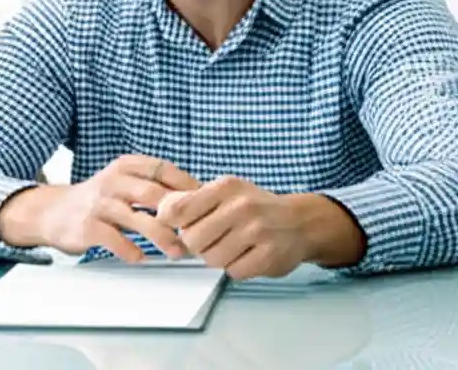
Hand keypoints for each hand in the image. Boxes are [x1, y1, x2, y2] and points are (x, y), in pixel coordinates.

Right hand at [0, 155, 198, 261]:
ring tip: (178, 252)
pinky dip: (132, 250)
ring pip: (138, 219)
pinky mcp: (87, 226)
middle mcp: (112, 181)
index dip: (187, 186)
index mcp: (125, 166)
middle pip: (154, 194)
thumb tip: (198, 199)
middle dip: (179, 215)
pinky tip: (142, 257)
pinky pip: (115, 240)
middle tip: (198, 232)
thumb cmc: (100, 200)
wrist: (53, 212)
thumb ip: (153, 188)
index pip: (162, 169)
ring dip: (163, 238)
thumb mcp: (123, 183)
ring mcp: (99, 203)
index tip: (206, 204)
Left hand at [159, 176, 309, 279]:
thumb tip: (158, 213)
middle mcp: (241, 206)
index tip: (182, 227)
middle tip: (212, 240)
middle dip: (197, 245)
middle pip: (192, 240)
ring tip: (231, 247)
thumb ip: (190, 201)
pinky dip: (236, 268)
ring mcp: (258, 231)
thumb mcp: (223, 193)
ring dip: (217, 258)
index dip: (174, 224)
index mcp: (224, 187)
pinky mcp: (270, 256)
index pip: (178, 210)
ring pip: (212, 259)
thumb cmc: (253, 207)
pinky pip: (235, 272)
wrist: (300, 221)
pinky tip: (247, 256)